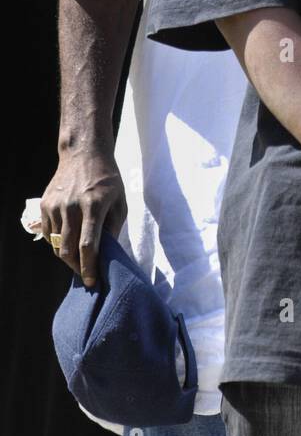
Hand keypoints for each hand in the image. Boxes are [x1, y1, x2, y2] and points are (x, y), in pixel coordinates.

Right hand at [40, 148, 126, 287]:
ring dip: (66, 256)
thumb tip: (107, 253)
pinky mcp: (45, 204)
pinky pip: (48, 233)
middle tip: (85, 274)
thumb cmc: (107, 179)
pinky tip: (68, 241)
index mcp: (94, 206)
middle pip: (67, 249)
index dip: (89, 267)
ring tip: (78, 259)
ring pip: (55, 244)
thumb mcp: (120, 200)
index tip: (92, 281)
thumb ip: (114, 227)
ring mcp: (56, 205)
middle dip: (76, 267)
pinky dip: (57, 242)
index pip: (88, 245)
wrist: (83, 153)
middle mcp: (72, 206)